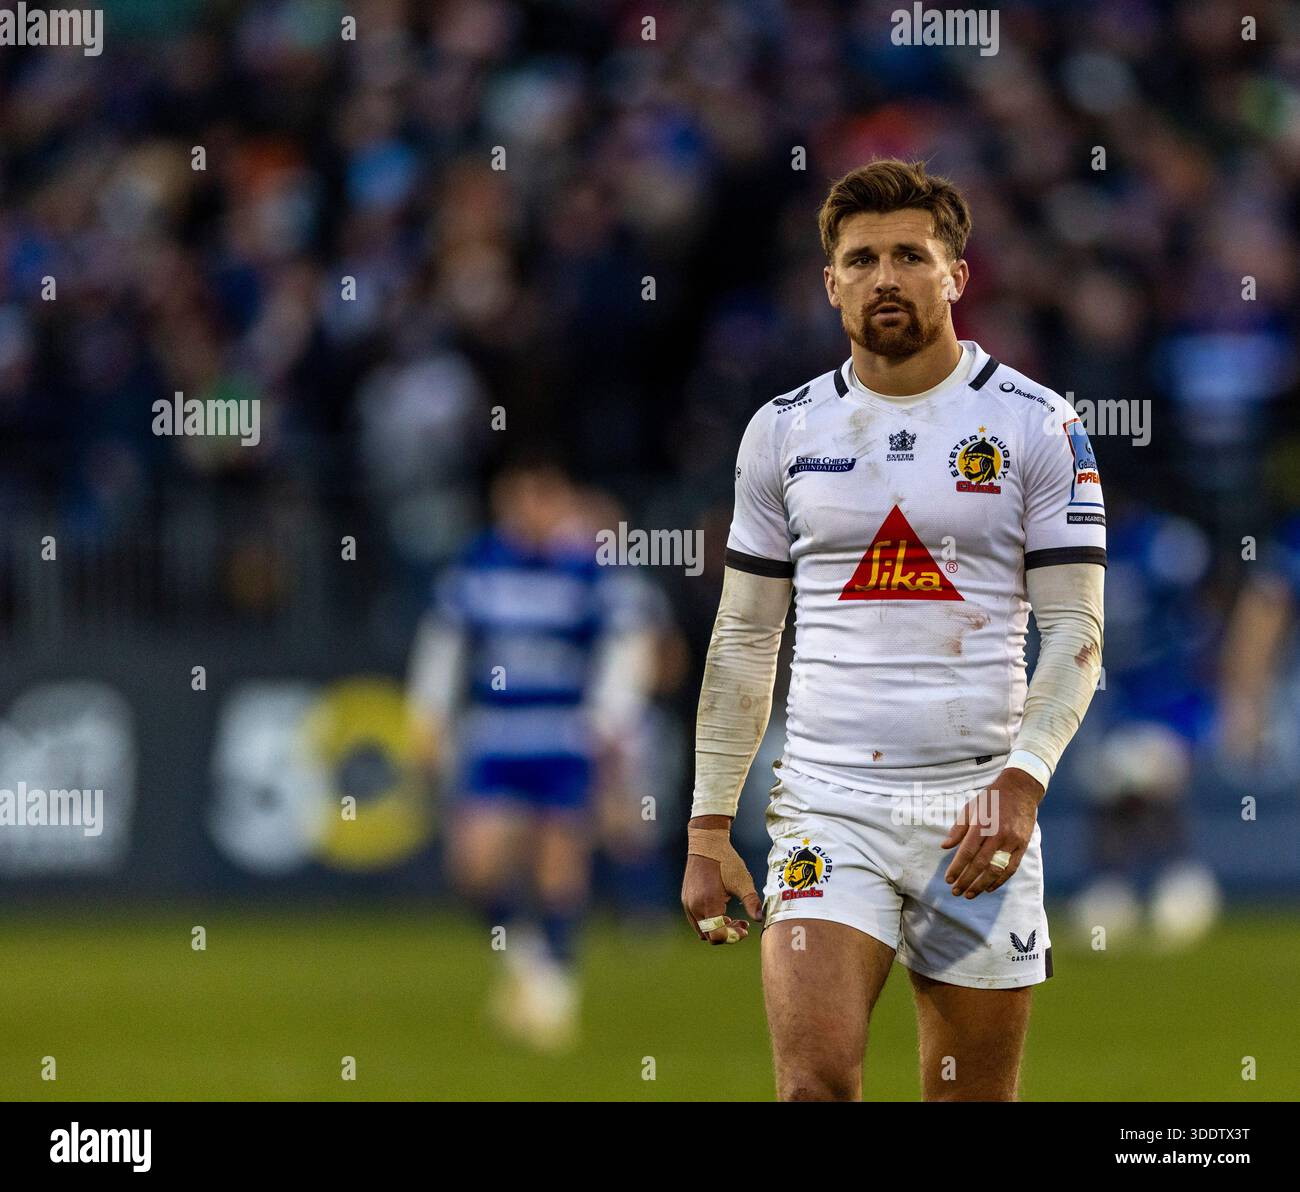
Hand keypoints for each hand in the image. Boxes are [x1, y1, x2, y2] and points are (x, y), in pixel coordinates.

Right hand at [681, 816, 763, 944]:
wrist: (706, 843)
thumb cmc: (726, 861)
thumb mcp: (742, 881)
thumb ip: (751, 902)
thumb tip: (760, 919)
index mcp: (708, 904)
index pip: (717, 935)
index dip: (732, 937)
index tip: (745, 929)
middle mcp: (694, 907)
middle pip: (709, 936)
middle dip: (727, 934)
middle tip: (742, 925)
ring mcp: (688, 903)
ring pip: (702, 929)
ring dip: (717, 928)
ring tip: (732, 918)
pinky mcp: (686, 899)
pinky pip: (696, 920)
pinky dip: (709, 921)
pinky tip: (721, 910)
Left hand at [940, 767, 1042, 898]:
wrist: (1020, 790)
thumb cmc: (991, 799)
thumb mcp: (970, 808)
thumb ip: (958, 829)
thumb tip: (945, 846)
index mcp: (982, 825)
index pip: (967, 852)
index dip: (957, 868)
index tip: (948, 880)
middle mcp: (998, 835)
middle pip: (980, 864)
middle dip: (966, 880)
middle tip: (956, 892)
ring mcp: (1012, 841)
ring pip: (996, 870)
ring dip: (981, 885)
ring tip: (969, 894)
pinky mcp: (1023, 846)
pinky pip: (1011, 868)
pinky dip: (1000, 880)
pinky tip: (989, 888)